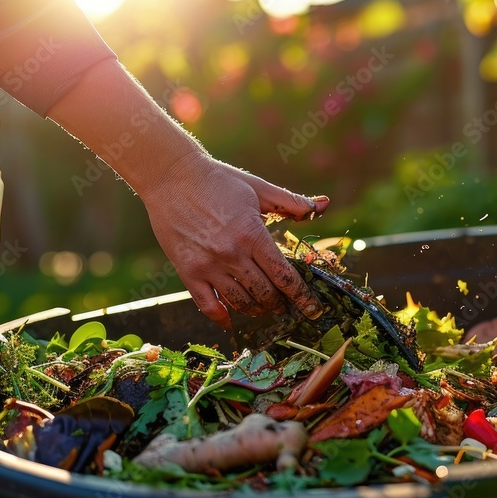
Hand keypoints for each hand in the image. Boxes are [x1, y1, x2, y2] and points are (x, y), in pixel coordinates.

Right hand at [139, 151, 329, 327]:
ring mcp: (208, 265)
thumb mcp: (259, 189)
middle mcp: (231, 254)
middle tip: (285, 305)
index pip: (284, 275)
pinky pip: (207, 305)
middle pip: (265, 293)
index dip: (301, 296)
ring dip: (256, 309)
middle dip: (280, 303)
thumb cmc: (219, 180)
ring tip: (263, 307)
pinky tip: (230, 320)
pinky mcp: (187, 271)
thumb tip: (324, 205)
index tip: (312, 308)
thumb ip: (293, 202)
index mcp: (252, 234)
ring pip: (240, 302)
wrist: (171, 177)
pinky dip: (221, 317)